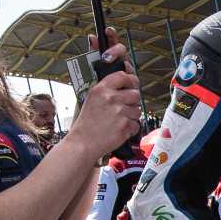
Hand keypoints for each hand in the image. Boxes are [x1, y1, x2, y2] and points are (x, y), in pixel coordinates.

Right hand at [67, 40, 140, 155]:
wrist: (82, 143)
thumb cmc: (87, 124)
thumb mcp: (92, 99)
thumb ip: (107, 89)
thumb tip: (125, 82)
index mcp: (101, 89)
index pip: (123, 76)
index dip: (130, 81)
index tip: (130, 85)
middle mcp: (111, 98)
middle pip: (135, 94)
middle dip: (132, 102)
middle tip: (123, 109)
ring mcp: (119, 112)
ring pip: (138, 110)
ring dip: (131, 116)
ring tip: (118, 121)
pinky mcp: (125, 126)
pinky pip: (136, 124)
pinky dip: (130, 129)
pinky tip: (119, 130)